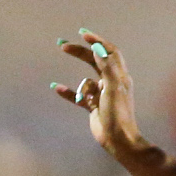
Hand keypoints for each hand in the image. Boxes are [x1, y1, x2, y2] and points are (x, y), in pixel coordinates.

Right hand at [52, 28, 143, 155]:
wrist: (118, 140)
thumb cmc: (118, 113)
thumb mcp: (114, 87)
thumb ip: (107, 66)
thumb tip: (98, 48)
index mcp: (119, 76)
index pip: (109, 52)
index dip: (97, 41)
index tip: (82, 35)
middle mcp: (111, 82)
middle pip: (94, 61)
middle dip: (80, 53)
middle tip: (63, 46)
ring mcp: (102, 94)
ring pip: (86, 82)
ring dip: (81, 88)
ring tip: (86, 100)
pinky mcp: (93, 106)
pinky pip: (78, 96)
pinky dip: (68, 92)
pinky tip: (56, 87)